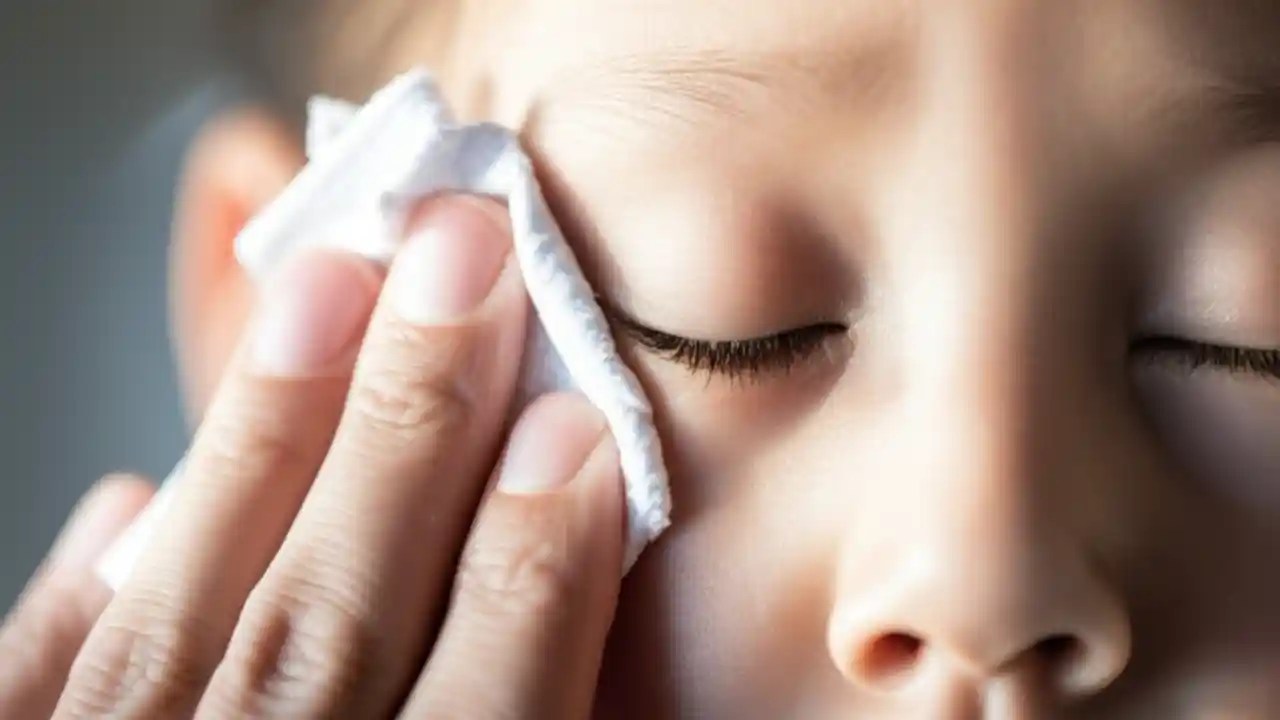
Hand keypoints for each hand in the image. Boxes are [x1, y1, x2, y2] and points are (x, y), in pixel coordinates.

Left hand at [0, 195, 625, 718]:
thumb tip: (578, 547)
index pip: (486, 711)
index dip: (535, 567)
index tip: (576, 428)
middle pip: (330, 636)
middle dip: (406, 439)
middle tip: (464, 271)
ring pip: (175, 641)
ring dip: (259, 454)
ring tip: (321, 296)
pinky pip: (26, 709)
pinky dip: (69, 607)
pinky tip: (123, 502)